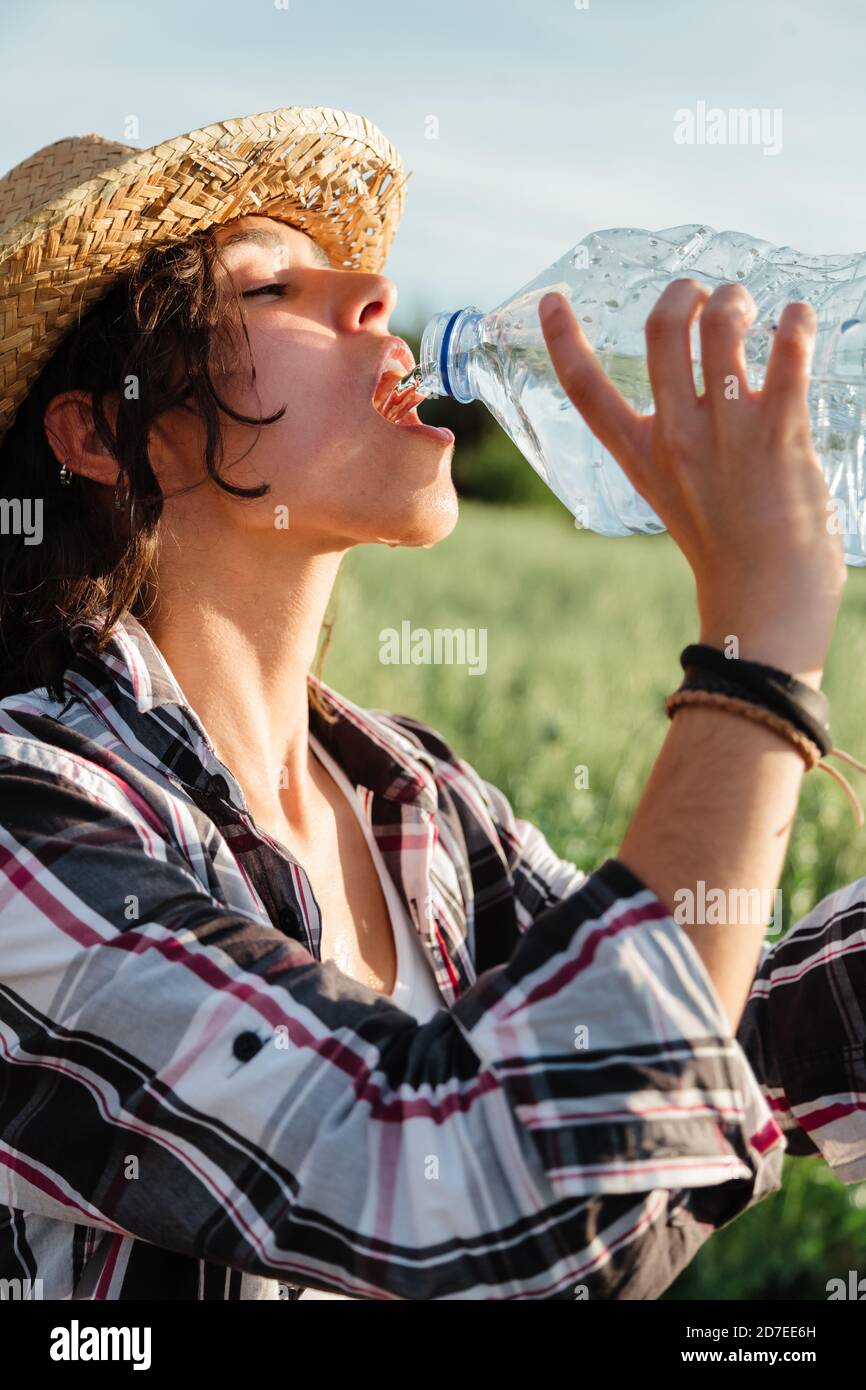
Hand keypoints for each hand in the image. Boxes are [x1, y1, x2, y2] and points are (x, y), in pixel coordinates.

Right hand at [539, 281, 845, 683]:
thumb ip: (677, 451)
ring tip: (752, 307)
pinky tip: (798, 318)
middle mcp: (677, 438)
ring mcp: (727, 432)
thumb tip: (699, 399)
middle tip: (703, 292)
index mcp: (643, 458)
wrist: (766, 601)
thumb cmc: (730, 557)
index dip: (563, 339)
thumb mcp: (678, 498)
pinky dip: (796, 321)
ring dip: (738, 299)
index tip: (553, 299)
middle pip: (662, 331)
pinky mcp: (780, 431)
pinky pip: (788, 351)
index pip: (586, 391)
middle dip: (683, 292)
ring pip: (721, 325)